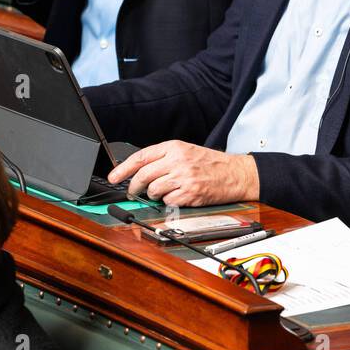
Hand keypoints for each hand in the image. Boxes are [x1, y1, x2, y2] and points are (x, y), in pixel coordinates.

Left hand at [108, 140, 258, 208]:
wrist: (235, 174)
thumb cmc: (210, 163)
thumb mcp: (186, 151)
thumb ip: (164, 157)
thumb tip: (140, 169)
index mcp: (174, 148)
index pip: (141, 157)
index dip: (123, 168)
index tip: (114, 177)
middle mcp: (178, 161)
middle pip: (143, 175)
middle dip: (134, 186)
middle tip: (132, 191)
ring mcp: (184, 178)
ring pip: (154, 190)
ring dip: (153, 195)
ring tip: (163, 192)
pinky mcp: (190, 194)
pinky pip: (168, 201)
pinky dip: (168, 202)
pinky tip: (177, 196)